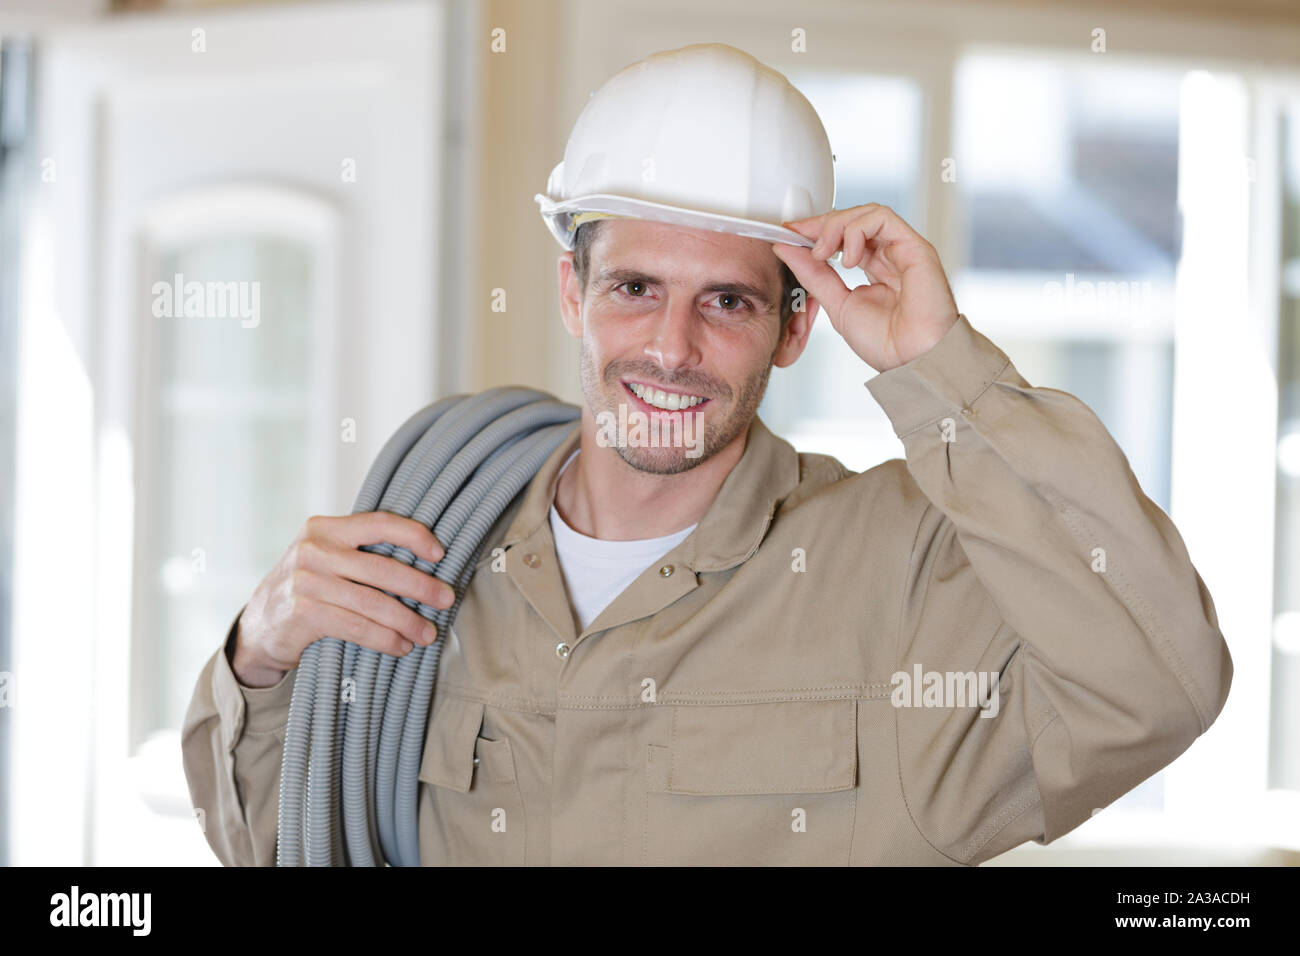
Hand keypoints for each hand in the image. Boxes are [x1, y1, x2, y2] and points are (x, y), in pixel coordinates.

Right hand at [231, 512, 455, 686]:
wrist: (258, 627)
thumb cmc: (307, 589)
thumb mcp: (325, 558)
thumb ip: (360, 552)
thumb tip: (424, 563)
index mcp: (325, 528)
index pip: (379, 523)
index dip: (414, 535)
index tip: (440, 553)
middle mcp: (314, 549)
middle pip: (382, 568)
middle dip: (421, 586)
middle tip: (446, 600)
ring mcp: (306, 581)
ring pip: (373, 602)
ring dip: (407, 620)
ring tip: (427, 633)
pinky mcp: (303, 612)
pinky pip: (357, 627)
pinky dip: (385, 639)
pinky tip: (401, 646)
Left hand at [773, 203, 959, 372]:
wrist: (913, 361)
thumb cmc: (886, 343)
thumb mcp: (837, 304)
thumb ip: (813, 275)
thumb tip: (786, 249)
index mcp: (874, 268)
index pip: (843, 235)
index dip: (815, 230)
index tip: (788, 233)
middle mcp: (889, 254)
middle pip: (853, 219)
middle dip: (821, 225)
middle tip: (799, 239)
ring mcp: (902, 249)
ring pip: (867, 213)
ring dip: (836, 226)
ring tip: (822, 253)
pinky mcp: (915, 246)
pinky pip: (882, 218)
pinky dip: (856, 232)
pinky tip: (848, 259)